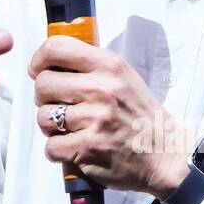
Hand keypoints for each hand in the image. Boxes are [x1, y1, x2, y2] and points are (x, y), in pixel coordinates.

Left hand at [28, 34, 192, 194]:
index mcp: (110, 66)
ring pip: (43, 117)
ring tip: (71, 129)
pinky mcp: (87, 149)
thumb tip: (50, 62)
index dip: (39, 60)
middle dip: (45, 97)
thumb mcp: (124, 78)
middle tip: (61, 105)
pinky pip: (50, 146)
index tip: (38, 71)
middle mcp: (101, 90)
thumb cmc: (141, 116)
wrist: (165, 155)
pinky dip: (58, 150)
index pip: (56, 48)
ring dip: (51, 126)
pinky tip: (75, 147)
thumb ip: (91, 67)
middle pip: (43, 84)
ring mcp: (94, 120)